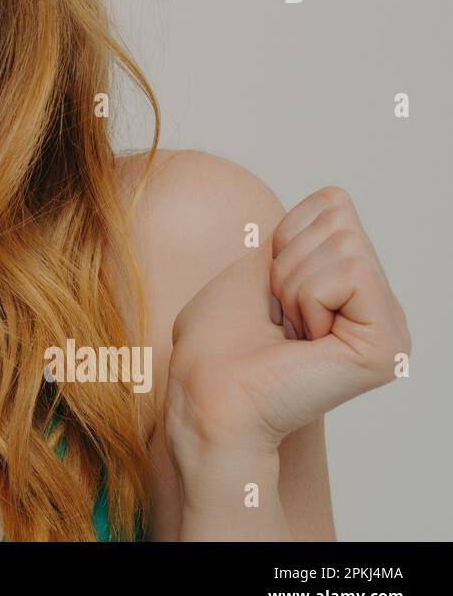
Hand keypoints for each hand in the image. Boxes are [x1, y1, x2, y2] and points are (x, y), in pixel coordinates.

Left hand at [165, 186, 410, 461]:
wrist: (206, 394)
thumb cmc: (215, 342)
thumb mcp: (254, 269)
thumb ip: (298, 236)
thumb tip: (333, 201)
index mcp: (350, 290)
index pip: (334, 205)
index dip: (285, 235)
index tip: (268, 287)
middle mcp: (378, 307)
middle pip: (342, 218)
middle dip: (289, 260)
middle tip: (277, 314)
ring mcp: (389, 327)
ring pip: (346, 243)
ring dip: (294, 283)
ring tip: (289, 331)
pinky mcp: (388, 345)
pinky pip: (351, 273)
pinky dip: (308, 298)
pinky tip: (305, 343)